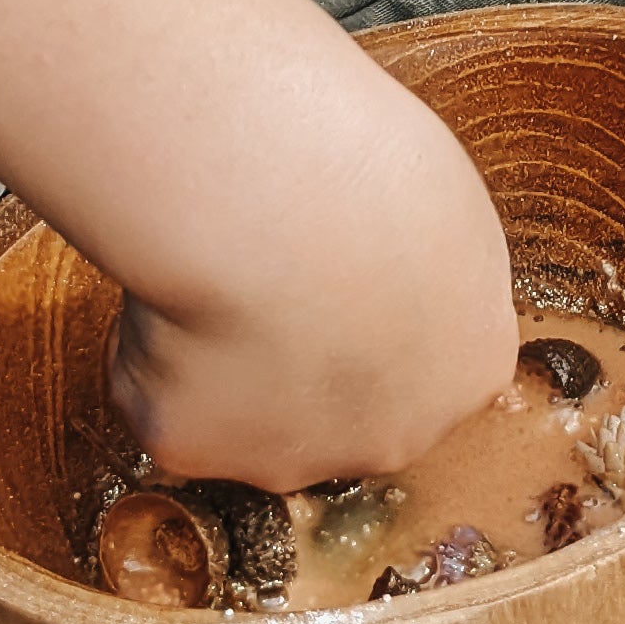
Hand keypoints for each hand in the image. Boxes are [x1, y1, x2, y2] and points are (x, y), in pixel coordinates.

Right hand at [106, 61, 520, 492]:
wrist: (269, 195)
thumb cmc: (362, 167)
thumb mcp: (443, 201)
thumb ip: (432, 262)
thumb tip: (394, 259)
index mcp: (472, 366)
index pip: (427, 360)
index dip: (370, 307)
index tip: (336, 258)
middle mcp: (397, 435)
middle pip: (344, 407)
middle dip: (305, 355)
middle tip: (270, 264)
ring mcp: (295, 456)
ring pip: (247, 410)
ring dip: (226, 353)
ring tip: (221, 262)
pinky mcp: (196, 450)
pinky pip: (162, 396)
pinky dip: (152, 346)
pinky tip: (173, 287)